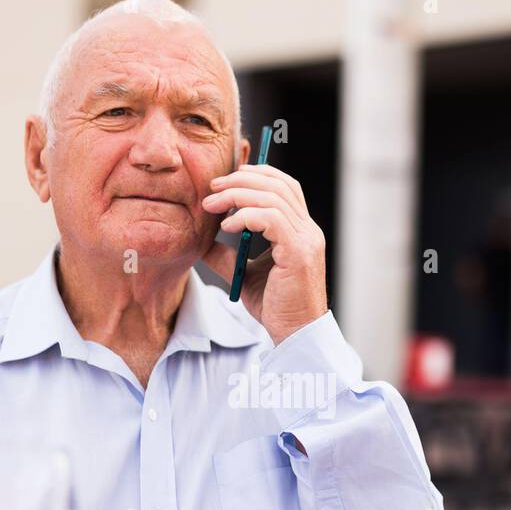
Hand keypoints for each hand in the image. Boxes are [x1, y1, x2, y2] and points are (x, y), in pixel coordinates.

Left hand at [200, 164, 327, 344]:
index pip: (284, 185)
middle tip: (212, 189)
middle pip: (277, 184)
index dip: (255, 175)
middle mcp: (308, 230)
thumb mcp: (244, 273)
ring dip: (237, 196)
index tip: (224, 182)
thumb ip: (227, 253)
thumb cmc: (274, 306)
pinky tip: (227, 227)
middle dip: (240, 180)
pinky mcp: (299, 252)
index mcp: (300, 230)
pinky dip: (245, 216)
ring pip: (272, 197)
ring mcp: (306, 239)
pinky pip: (271, 219)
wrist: (293, 334)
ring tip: (212, 206)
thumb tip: (202, 239)